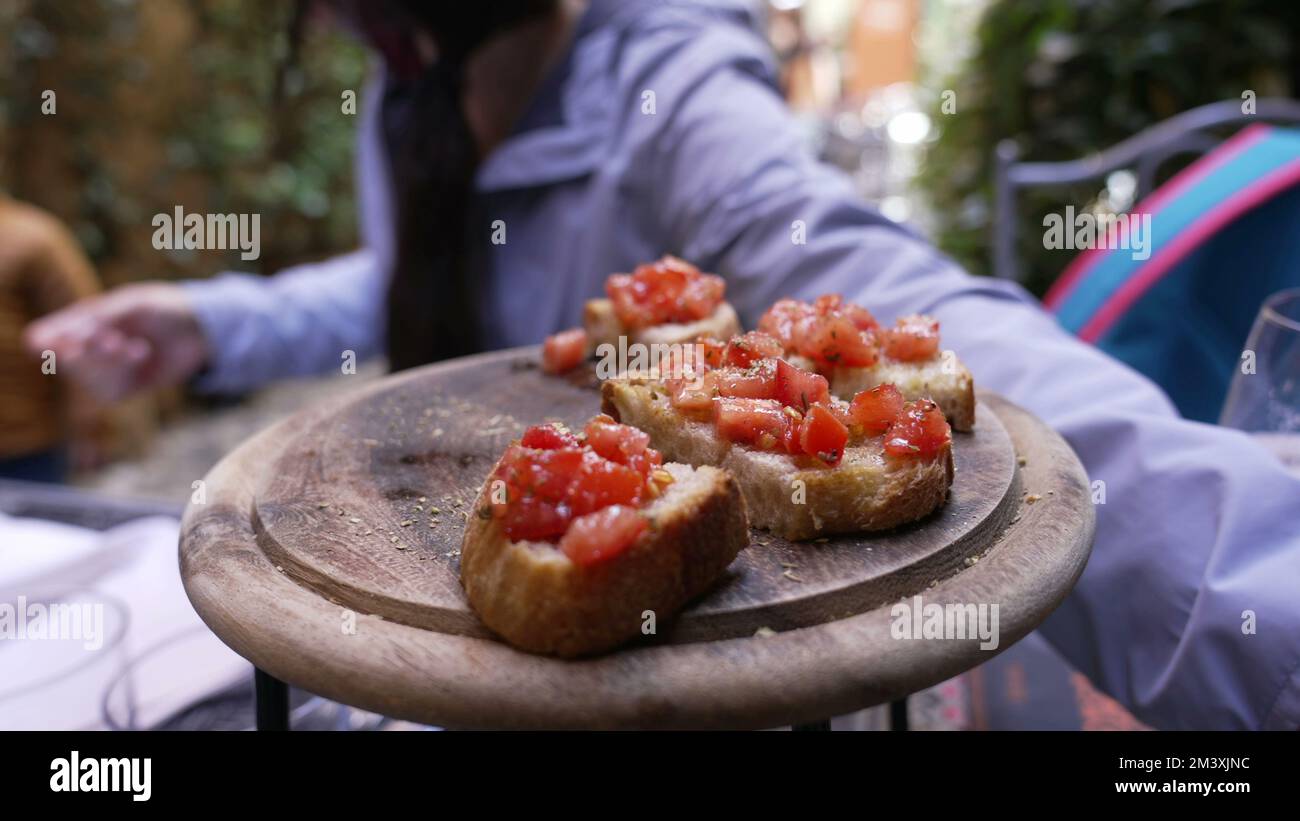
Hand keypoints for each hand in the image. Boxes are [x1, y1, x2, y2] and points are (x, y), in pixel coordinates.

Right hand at [24, 283, 210, 401]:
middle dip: (85, 354)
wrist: (202, 326)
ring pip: (87, 380)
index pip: (46, 337)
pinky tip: (140, 353)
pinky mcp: (127, 387)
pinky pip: (109, 392)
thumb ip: (98, 320)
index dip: (47, 342)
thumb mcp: (131, 306)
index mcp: (83, 322)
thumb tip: (63, 337)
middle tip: (108, 339)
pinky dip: (123, 372)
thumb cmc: (164, 308)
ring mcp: (108, 370)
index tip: (50, 342)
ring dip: (107, 364)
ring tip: (133, 346)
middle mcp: (90, 348)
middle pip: (66, 362)